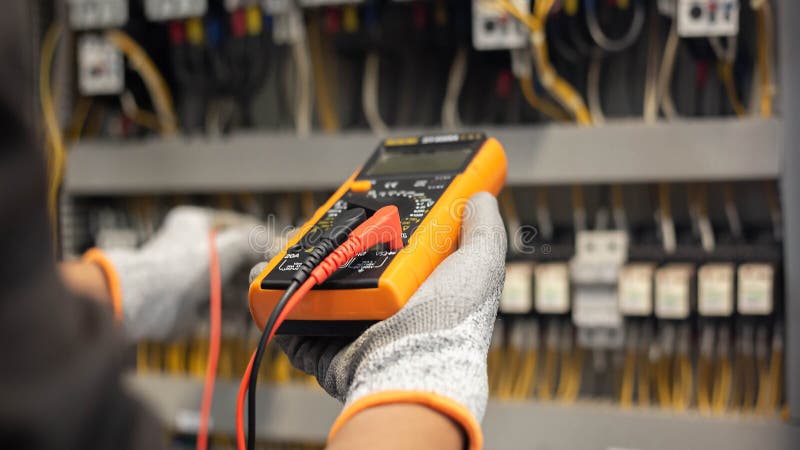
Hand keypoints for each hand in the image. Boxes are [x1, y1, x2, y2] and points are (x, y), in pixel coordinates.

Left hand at [86, 206, 275, 340]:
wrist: (147, 304)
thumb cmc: (177, 266)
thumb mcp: (229, 246)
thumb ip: (256, 242)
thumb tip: (276, 245)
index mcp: (195, 225)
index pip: (236, 226)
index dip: (258, 237)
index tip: (277, 248)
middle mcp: (191, 249)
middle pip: (234, 258)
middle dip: (252, 270)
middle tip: (269, 276)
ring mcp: (189, 278)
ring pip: (228, 284)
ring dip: (245, 293)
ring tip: (258, 298)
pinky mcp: (189, 305)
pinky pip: (218, 307)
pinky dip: (233, 312)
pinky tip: (245, 316)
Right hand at [253, 192, 505, 448]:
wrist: (415, 362)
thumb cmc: (452, 321)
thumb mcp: (480, 265)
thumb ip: (483, 230)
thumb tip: (481, 198)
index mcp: (412, 289)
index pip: (384, 249)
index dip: (368, 225)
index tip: (355, 203)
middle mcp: (381, 309)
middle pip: (342, 265)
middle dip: (321, 241)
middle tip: (311, 223)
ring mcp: (351, 328)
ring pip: (313, 289)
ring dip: (292, 266)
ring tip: (282, 244)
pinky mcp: (325, 346)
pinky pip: (292, 321)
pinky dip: (274, 303)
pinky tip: (263, 278)